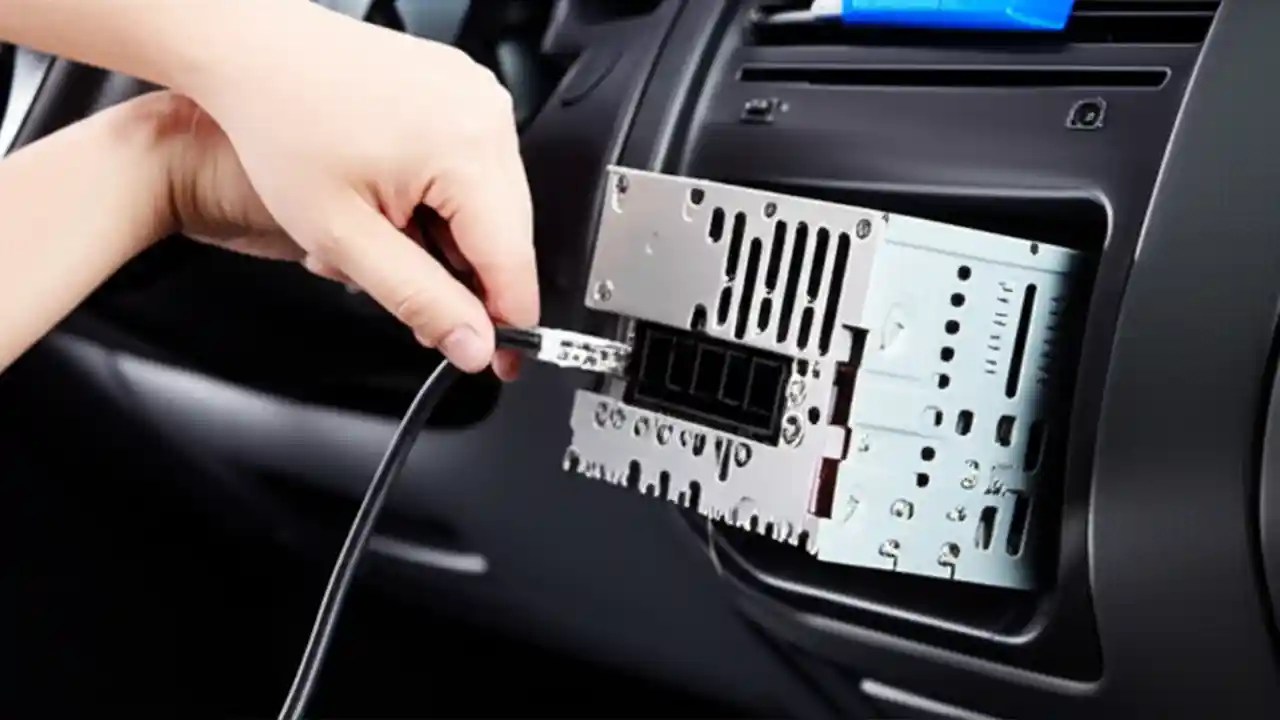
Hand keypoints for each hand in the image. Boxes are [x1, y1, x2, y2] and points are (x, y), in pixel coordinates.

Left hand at [180, 3, 536, 378]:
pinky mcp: (462, 90)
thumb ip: (418, 299)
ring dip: (451, 239)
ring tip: (388, 239)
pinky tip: (398, 204)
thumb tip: (474, 343)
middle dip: (468, 280)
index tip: (500, 360)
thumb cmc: (280, 120)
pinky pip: (477, 166)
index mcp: (470, 147)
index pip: (513, 260)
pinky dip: (446, 199)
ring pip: (491, 204)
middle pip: (507, 233)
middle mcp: (487, 114)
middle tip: (424, 312)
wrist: (251, 50)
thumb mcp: (345, 236)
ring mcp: (478, 96)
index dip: (507, 321)